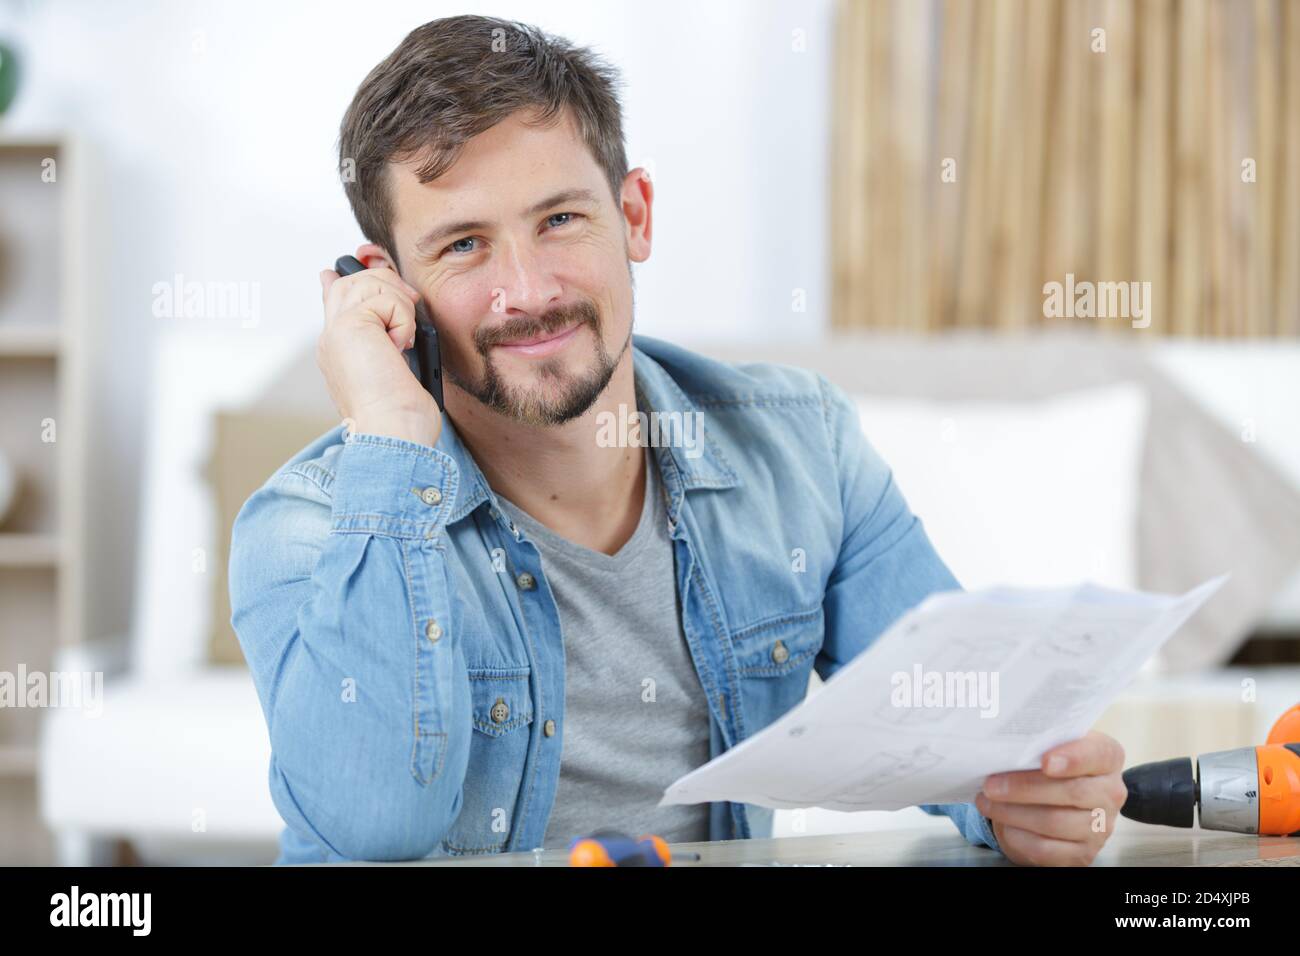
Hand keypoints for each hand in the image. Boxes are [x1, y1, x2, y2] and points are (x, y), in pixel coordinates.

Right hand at [317, 253, 441, 446]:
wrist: (394, 435)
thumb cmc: (400, 417)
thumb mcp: (395, 371)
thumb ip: (389, 340)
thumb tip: (395, 322)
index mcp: (339, 350)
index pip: (336, 297)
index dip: (352, 278)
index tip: (361, 267)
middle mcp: (332, 339)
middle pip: (353, 281)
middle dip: (389, 286)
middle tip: (408, 315)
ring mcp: (337, 331)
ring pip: (368, 283)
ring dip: (399, 306)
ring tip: (403, 340)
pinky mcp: (350, 326)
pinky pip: (386, 298)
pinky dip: (405, 320)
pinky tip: (400, 348)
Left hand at [975, 730, 1126, 865]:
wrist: (1050, 800)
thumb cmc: (1047, 766)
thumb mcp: (1048, 745)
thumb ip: (1038, 741)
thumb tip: (1003, 743)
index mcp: (1106, 758)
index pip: (1098, 754)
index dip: (1073, 758)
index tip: (1045, 761)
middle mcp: (1110, 793)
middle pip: (1072, 791)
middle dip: (1025, 787)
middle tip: (991, 784)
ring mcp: (1100, 826)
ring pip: (1054, 822)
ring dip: (1012, 812)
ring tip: (986, 802)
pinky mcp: (1082, 853)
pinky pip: (1046, 848)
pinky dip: (1018, 836)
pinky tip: (1002, 824)